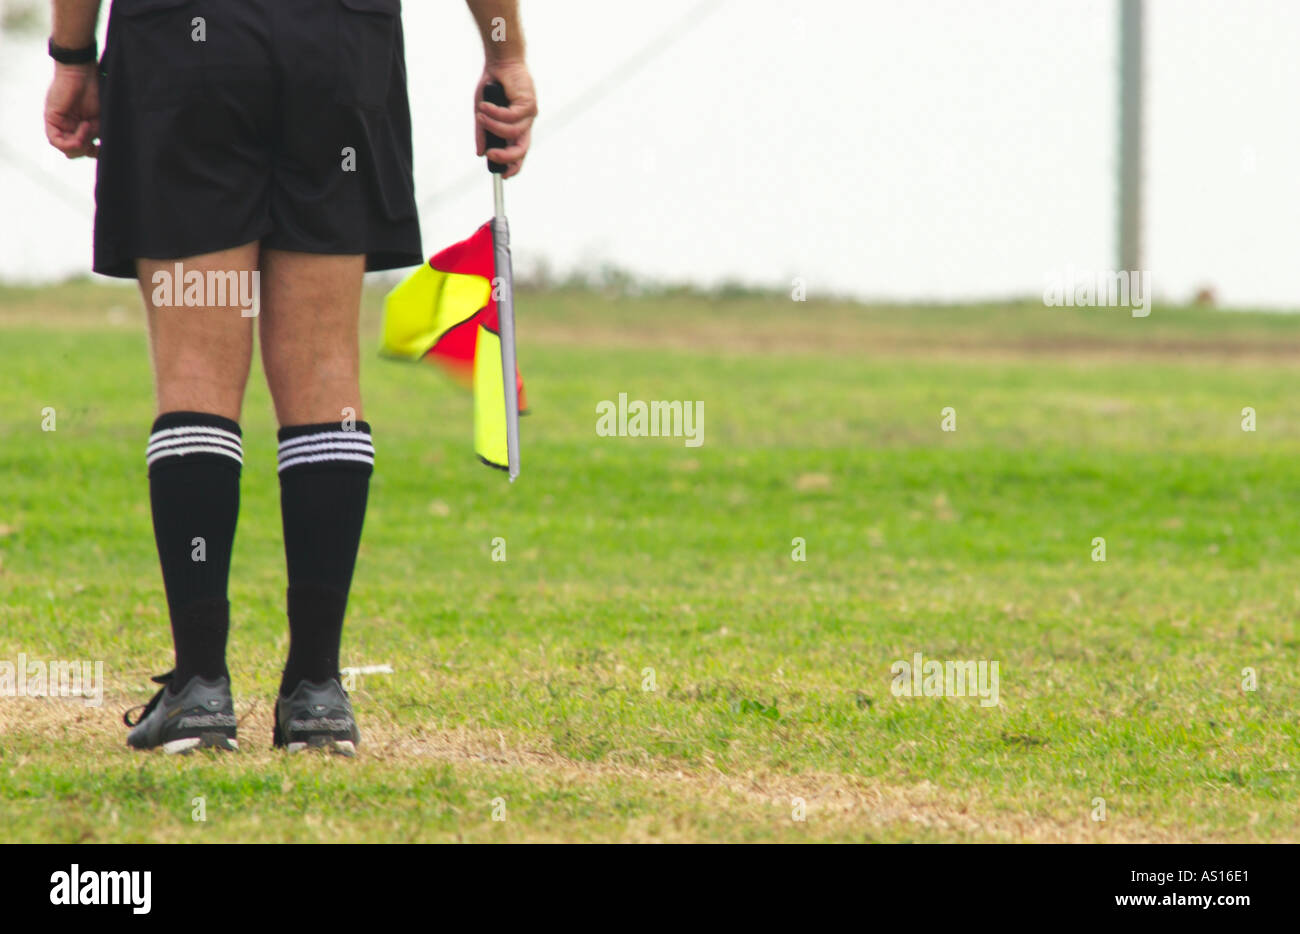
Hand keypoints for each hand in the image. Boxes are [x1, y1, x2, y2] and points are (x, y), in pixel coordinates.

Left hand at [45, 63, 99, 158]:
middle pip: (73, 153)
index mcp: (80, 128)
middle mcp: (68, 128)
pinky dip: (70, 141)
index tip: (101, 146)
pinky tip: (82, 127)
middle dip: (85, 150)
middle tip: (94, 138)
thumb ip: (94, 136)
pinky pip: (56, 141)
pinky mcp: (51, 119)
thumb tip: (95, 152)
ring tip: (88, 127)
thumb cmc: (95, 91)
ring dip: (79, 144)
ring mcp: (59, 124)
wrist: (83, 72)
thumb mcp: (99, 120)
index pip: (83, 150)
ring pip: (65, 149)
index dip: (92, 153)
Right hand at [473, 60, 536, 178]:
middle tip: (490, 155)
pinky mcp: (529, 104)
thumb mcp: (483, 113)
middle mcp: (525, 123)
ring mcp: (529, 114)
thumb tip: (480, 153)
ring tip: (481, 116)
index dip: (514, 166)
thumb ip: (483, 132)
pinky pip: (511, 117)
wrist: (500, 63)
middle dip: (506, 156)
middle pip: (522, 149)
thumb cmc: (493, 86)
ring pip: (513, 132)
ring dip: (494, 127)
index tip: (504, 176)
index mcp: (517, 128)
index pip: (519, 152)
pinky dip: (496, 113)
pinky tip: (485, 106)